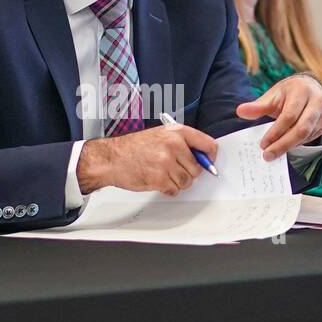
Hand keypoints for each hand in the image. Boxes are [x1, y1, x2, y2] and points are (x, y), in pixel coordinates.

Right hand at [76, 123, 218, 195]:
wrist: (111, 158)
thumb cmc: (133, 147)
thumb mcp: (160, 135)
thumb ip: (182, 143)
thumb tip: (202, 158)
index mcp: (176, 132)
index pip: (208, 144)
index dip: (209, 157)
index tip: (207, 162)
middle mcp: (173, 145)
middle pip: (198, 168)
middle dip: (188, 173)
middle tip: (174, 169)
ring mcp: (166, 162)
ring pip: (187, 181)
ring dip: (177, 182)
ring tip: (163, 174)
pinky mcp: (159, 178)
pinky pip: (175, 190)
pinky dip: (168, 189)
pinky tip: (157, 180)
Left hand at [236, 74, 321, 160]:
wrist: (309, 88)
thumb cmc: (288, 93)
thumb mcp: (272, 96)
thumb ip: (257, 106)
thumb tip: (240, 111)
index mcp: (302, 91)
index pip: (289, 116)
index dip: (276, 132)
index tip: (263, 144)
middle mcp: (317, 102)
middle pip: (301, 129)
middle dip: (283, 144)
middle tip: (267, 155)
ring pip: (307, 135)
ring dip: (290, 146)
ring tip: (273, 153)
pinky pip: (310, 138)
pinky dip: (296, 144)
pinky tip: (284, 147)